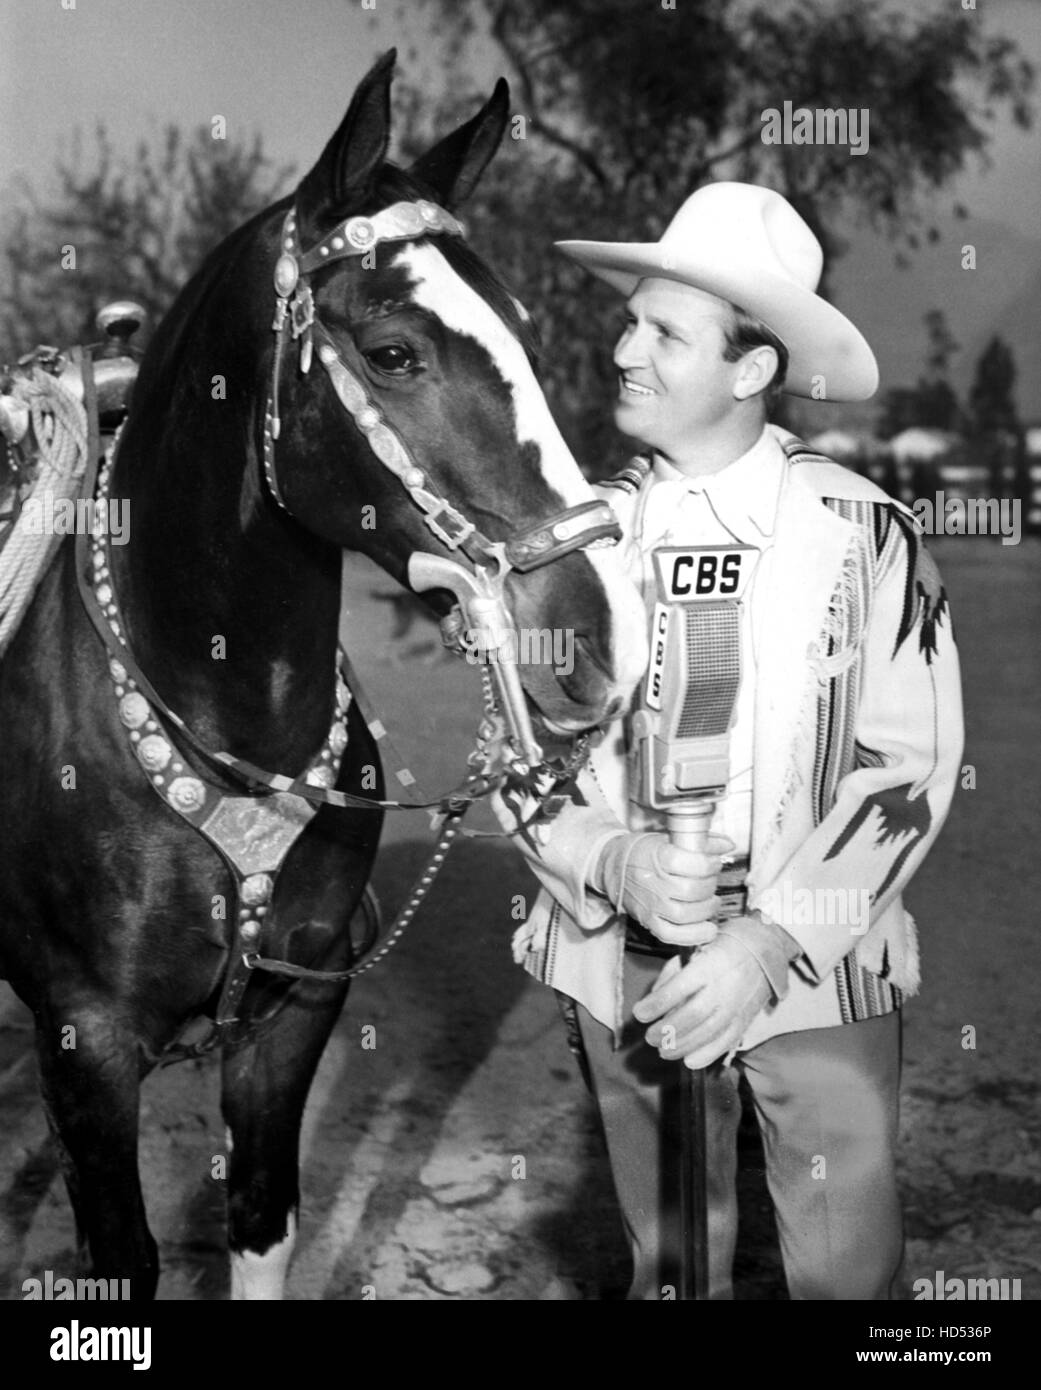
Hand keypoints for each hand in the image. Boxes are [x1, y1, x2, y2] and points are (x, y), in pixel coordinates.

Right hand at [594, 831, 733, 947]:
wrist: (614, 867)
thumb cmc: (644, 852)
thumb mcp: (669, 839)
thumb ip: (701, 842)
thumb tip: (728, 844)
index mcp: (658, 857)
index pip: (692, 864)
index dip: (710, 864)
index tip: (715, 862)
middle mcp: (653, 882)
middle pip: (692, 890)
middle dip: (710, 886)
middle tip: (711, 881)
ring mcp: (650, 905)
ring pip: (685, 915)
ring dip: (706, 909)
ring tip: (711, 901)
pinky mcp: (649, 921)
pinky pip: (672, 935)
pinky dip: (694, 935)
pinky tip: (708, 927)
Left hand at [632, 934, 772, 1068]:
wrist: (764, 949)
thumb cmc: (721, 946)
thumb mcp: (694, 948)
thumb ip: (673, 973)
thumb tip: (653, 1000)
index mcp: (709, 965)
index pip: (679, 988)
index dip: (656, 1004)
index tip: (639, 1013)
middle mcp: (724, 986)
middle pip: (693, 1015)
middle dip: (667, 1030)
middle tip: (649, 1037)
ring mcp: (737, 1005)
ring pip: (709, 1032)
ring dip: (682, 1046)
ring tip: (663, 1051)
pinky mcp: (746, 1019)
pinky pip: (727, 1041)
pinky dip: (707, 1054)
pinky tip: (689, 1061)